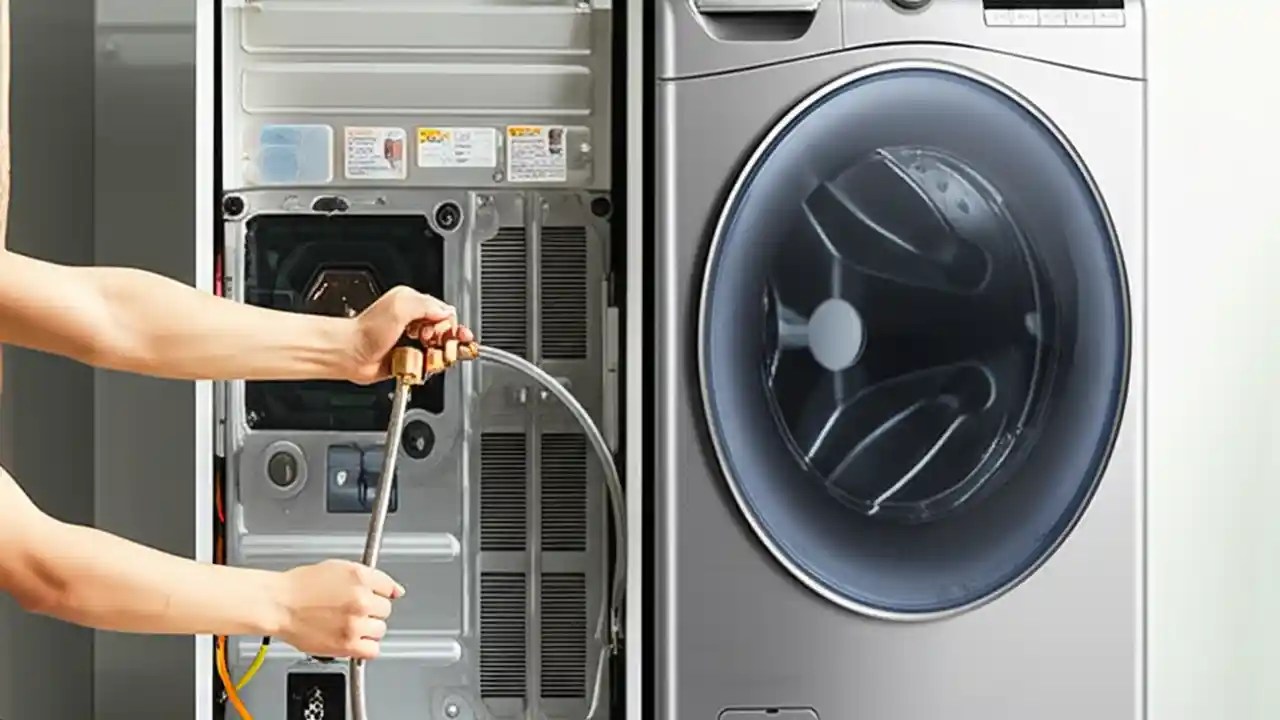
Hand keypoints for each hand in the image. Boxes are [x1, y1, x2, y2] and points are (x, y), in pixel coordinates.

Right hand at [275, 559, 404, 659]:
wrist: (278, 604)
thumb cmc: (299, 586)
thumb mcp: (337, 568)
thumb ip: (368, 577)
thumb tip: (394, 589)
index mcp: (360, 577)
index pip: (389, 587)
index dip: (380, 594)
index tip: (377, 598)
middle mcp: (361, 599)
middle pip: (385, 610)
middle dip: (371, 611)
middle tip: (352, 611)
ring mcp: (355, 622)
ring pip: (380, 629)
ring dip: (368, 629)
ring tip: (348, 625)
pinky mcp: (347, 644)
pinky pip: (372, 650)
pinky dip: (365, 648)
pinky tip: (352, 640)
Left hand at [349, 286, 474, 384]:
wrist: (350, 354)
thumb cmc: (367, 331)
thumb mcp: (400, 306)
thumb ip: (427, 305)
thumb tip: (447, 313)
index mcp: (414, 303)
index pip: (446, 313)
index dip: (450, 325)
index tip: (449, 334)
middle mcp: (414, 321)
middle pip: (446, 332)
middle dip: (447, 341)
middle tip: (438, 345)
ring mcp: (412, 341)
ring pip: (439, 350)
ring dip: (437, 355)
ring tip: (428, 355)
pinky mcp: (409, 358)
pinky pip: (428, 364)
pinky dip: (428, 367)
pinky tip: (420, 364)